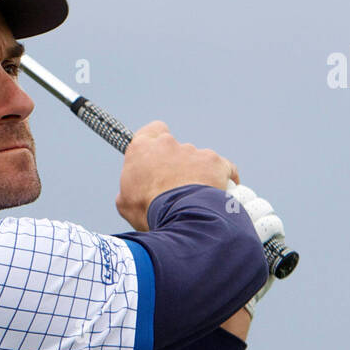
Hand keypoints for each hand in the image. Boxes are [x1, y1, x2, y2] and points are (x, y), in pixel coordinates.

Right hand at [116, 121, 239, 231]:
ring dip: (198, 174)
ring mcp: (194, 151)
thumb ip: (128, 189)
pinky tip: (223, 193)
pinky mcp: (216, 162)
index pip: (152, 130)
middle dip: (177, 164)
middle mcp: (168, 144)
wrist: (180, 219)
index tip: (157, 155)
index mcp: (142, 149)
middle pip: (176, 149)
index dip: (156, 141)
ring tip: (198, 198)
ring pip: (198, 160)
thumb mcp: (125, 203)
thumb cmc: (148, 212)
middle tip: (176, 187)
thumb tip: (130, 193)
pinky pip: (224, 168)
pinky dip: (223, 178)